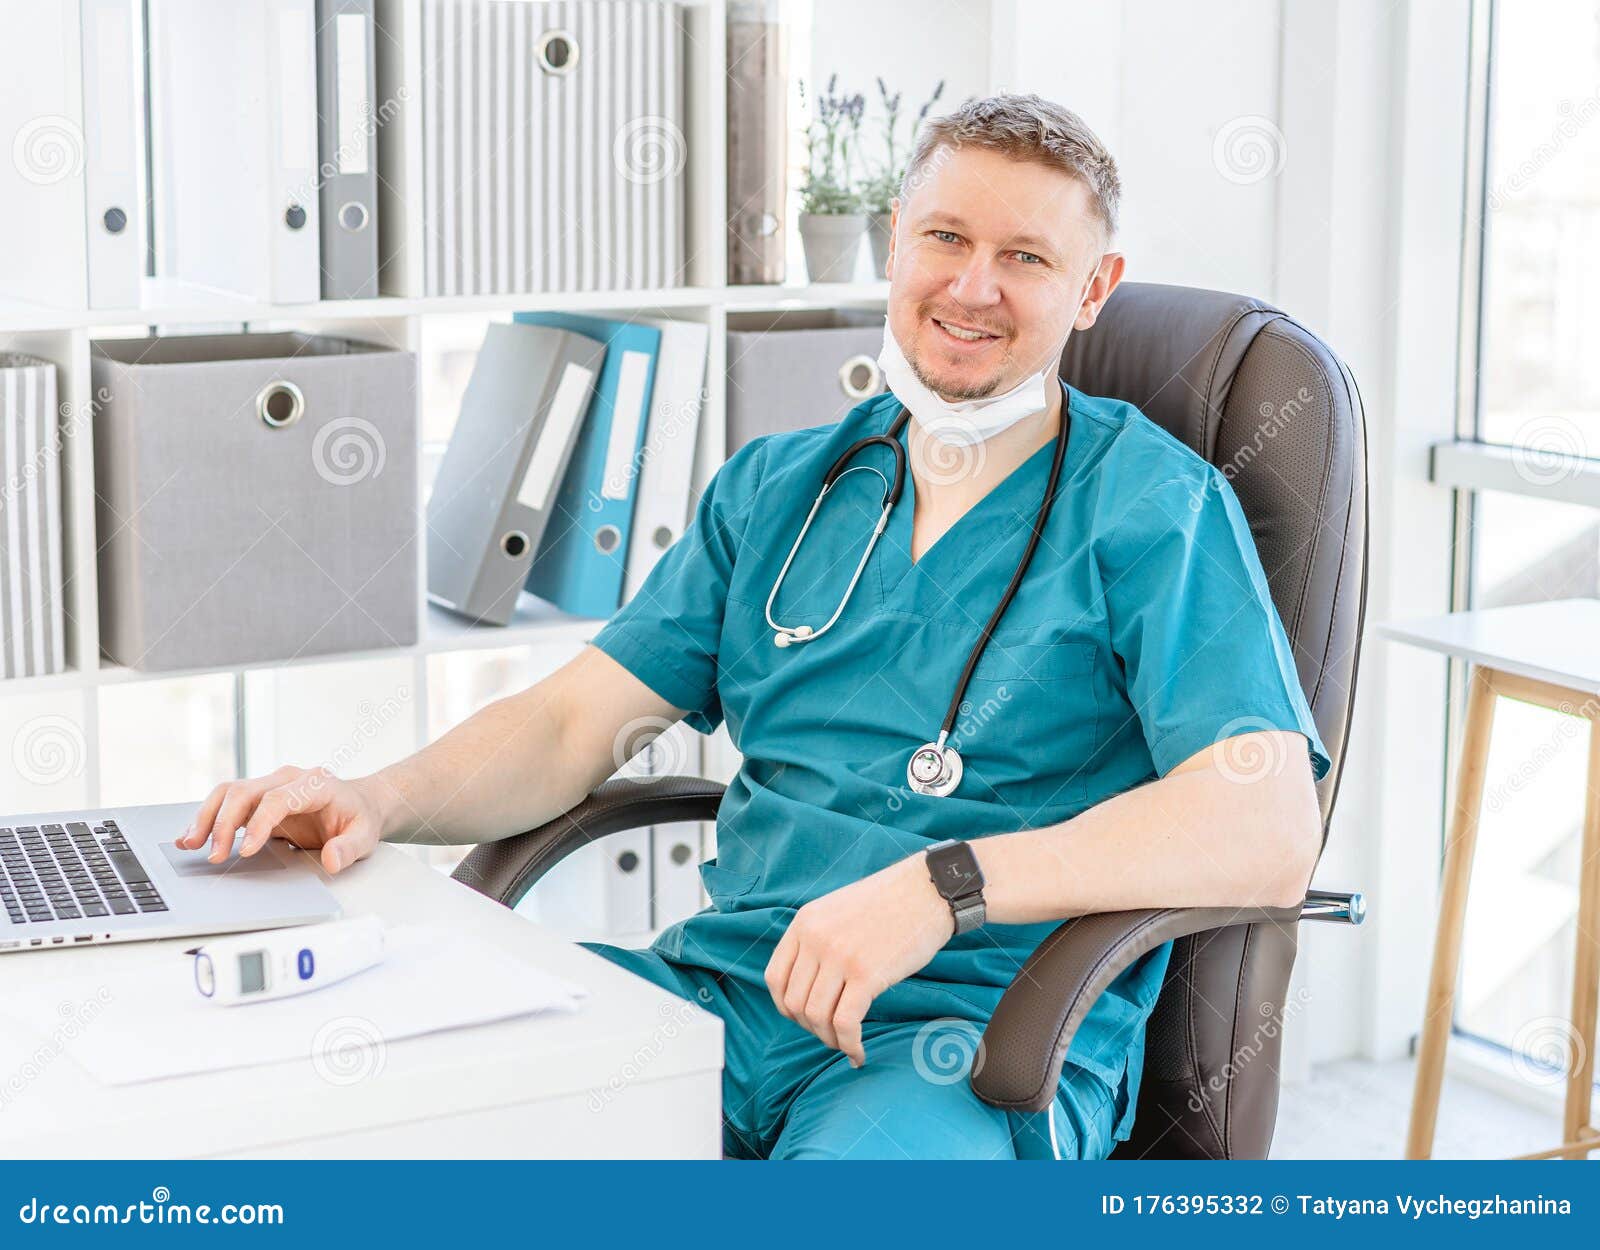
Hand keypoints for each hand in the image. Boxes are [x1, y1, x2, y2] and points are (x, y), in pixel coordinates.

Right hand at [173, 765, 395, 874]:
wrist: (360, 803)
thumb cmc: (360, 818)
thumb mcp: (365, 836)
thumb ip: (349, 848)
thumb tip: (330, 859)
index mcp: (314, 783)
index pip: (278, 799)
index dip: (259, 823)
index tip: (247, 851)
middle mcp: (288, 779)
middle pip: (245, 791)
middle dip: (224, 823)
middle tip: (215, 856)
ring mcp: (271, 786)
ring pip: (229, 793)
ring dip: (208, 818)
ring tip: (191, 845)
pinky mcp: (259, 799)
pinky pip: (228, 803)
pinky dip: (209, 818)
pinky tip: (192, 837)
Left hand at [764, 853, 954, 1067]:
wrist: (927, 890)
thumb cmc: (888, 904)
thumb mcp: (837, 910)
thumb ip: (816, 940)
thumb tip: (807, 986)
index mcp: (804, 922)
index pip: (774, 978)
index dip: (785, 1007)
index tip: (804, 1019)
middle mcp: (815, 939)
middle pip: (794, 1003)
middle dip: (810, 1028)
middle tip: (831, 1034)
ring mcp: (839, 956)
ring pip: (816, 1017)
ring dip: (830, 1040)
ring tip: (846, 1044)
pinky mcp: (867, 974)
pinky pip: (845, 1024)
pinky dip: (849, 1046)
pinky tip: (858, 1053)